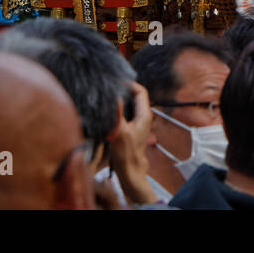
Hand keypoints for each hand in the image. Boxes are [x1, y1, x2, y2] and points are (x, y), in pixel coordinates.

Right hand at [108, 82, 155, 204]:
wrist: (130, 170)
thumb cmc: (126, 153)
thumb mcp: (119, 131)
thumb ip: (118, 113)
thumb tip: (115, 97)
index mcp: (144, 114)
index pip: (141, 91)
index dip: (130, 84)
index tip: (117, 82)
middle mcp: (144, 117)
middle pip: (136, 97)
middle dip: (124, 90)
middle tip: (110, 88)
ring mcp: (139, 123)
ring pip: (131, 105)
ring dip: (121, 100)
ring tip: (108, 97)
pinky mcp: (132, 129)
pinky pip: (127, 113)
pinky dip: (120, 109)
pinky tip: (109, 112)